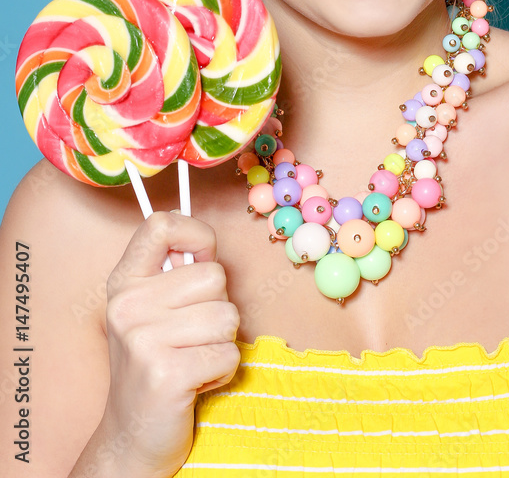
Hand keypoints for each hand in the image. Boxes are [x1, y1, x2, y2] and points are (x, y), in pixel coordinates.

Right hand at [95, 212, 239, 476]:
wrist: (133, 436)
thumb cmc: (156, 363)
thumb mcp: (152, 310)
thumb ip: (177, 273)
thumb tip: (209, 243)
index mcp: (124, 282)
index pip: (161, 225)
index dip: (195, 233)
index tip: (201, 257)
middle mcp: (128, 306)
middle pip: (214, 275)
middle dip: (217, 306)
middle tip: (190, 335)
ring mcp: (144, 340)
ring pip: (227, 315)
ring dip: (221, 342)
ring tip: (192, 359)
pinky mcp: (167, 374)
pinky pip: (229, 353)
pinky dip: (223, 370)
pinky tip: (196, 382)